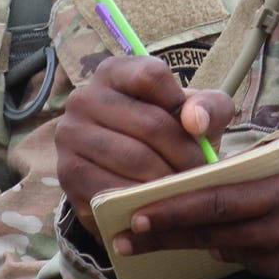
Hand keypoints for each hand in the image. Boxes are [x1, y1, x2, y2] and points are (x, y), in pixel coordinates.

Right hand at [57, 55, 236, 234]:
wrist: (130, 176)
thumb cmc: (168, 135)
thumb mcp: (195, 114)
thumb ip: (210, 107)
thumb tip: (196, 122)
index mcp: (114, 72)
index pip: (152, 75)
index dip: (184, 105)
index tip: (198, 130)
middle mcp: (84, 97)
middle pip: (149, 123)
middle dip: (185, 154)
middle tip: (203, 175)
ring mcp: (70, 135)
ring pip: (134, 158)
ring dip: (168, 180)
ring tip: (188, 190)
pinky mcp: (68, 174)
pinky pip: (114, 189)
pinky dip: (144, 201)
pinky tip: (160, 206)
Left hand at [112, 136, 278, 278]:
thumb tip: (265, 156)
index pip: (219, 201)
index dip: (173, 209)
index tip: (138, 214)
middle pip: (215, 235)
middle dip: (169, 236)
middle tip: (130, 240)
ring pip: (242, 255)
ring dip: (218, 244)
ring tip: (192, 236)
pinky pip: (273, 273)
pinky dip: (263, 258)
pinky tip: (268, 248)